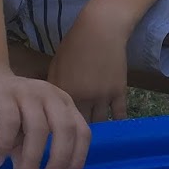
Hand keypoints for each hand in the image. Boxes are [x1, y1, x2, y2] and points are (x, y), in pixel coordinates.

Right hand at [0, 67, 90, 168]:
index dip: (78, 157)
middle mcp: (50, 96)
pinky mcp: (3, 94)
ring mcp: (27, 92)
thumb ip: (28, 166)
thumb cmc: (3, 111)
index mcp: (62, 105)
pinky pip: (9, 122)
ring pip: (38, 128)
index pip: (82, 132)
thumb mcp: (19, 142)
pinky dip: (4, 145)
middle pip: (65, 129)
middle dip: (60, 159)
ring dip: (31, 158)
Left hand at [48, 5, 132, 123]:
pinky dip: (116, 123)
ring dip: (95, 128)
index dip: (58, 128)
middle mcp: (83, 97)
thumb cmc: (74, 45)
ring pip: (99, 122)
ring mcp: (103, 96)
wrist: (101, 30)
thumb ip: (54, 88)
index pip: (59, 118)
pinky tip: (113, 128)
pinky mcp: (119, 91)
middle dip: (76, 132)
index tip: (58, 133)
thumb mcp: (56, 65)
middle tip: (75, 137)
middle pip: (80, 124)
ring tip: (91, 134)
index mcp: (64, 91)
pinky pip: (119, 114)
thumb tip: (49, 107)